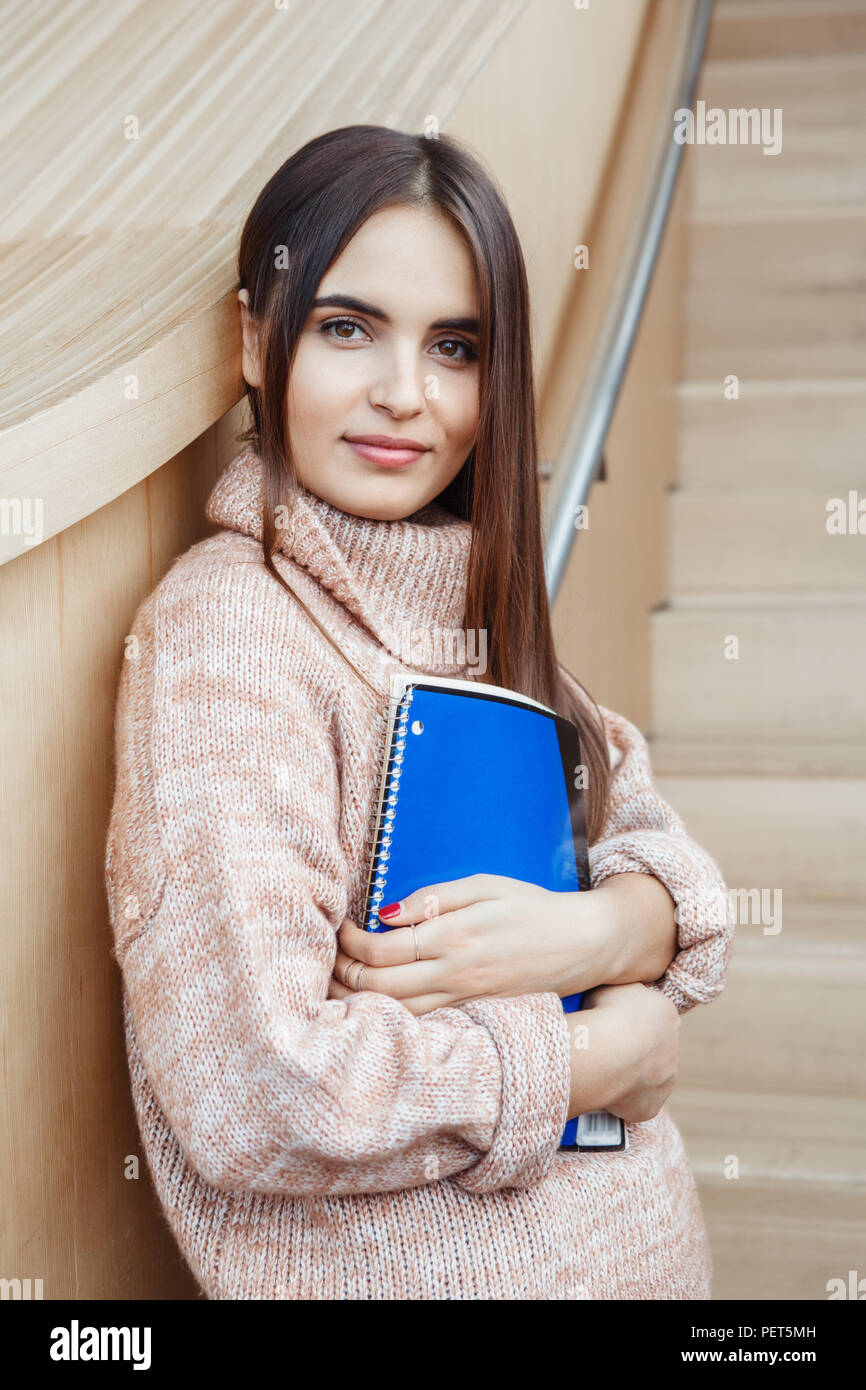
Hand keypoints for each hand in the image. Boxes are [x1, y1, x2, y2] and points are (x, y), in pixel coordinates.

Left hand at [328, 873, 617, 1015]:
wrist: (584, 945)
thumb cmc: (533, 908)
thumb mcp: (485, 886)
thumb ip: (432, 898)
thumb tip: (385, 913)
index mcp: (455, 937)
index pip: (381, 950)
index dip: (350, 942)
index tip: (342, 928)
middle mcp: (456, 976)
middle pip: (379, 987)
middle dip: (345, 974)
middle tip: (332, 958)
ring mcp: (465, 1002)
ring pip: (396, 1014)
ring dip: (360, 1002)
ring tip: (342, 984)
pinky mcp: (474, 1017)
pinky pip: (421, 1025)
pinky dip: (390, 1019)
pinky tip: (376, 1007)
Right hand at [578, 982, 680, 1122]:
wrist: (609, 1051)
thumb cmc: (608, 1013)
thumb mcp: (614, 985)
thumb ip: (622, 992)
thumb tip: (618, 995)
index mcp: (667, 1014)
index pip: (652, 1017)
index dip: (630, 1020)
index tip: (612, 1022)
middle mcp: (673, 1047)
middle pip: (654, 1049)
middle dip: (634, 1049)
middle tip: (607, 1048)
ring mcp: (666, 1079)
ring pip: (649, 1077)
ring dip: (631, 1075)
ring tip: (603, 1071)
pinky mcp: (651, 1105)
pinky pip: (637, 1102)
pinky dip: (623, 1099)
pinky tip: (605, 1091)